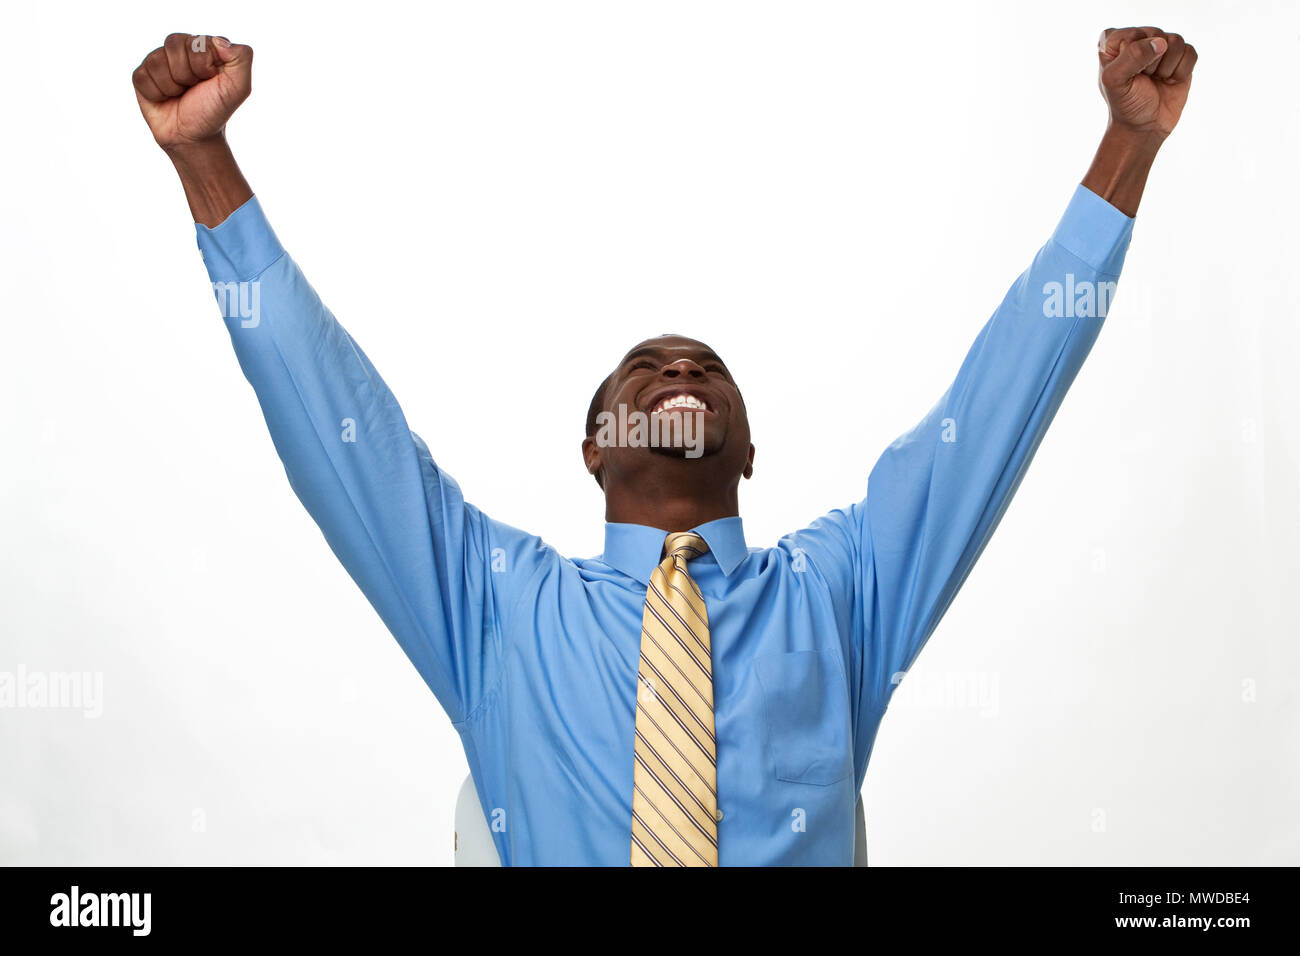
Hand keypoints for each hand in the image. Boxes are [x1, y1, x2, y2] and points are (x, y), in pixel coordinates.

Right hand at [132, 33, 252, 152]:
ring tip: (180, 95)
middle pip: (173, 44)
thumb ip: (241, 57)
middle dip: (186, 74)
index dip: (202, 65)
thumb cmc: (215, 111)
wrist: (193, 137)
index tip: (209, 81)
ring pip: (156, 61)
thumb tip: (218, 40)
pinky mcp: (142, 74)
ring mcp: (159, 60)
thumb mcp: (239, 87)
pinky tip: (165, 99)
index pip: (196, 41)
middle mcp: (181, 48)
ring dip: (171, 86)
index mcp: (205, 46)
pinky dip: (156, 93)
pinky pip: (142, 76)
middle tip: (193, 88)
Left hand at [1097, 27, 1196, 139]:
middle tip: (1143, 79)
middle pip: (1156, 35)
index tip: (1125, 75)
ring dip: (1166, 68)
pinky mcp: (1181, 55)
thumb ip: (1132, 56)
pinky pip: (1190, 52)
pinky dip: (1180, 72)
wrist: (1146, 126)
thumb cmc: (1126, 103)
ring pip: (1176, 41)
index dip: (1131, 57)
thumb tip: (1161, 43)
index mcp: (1114, 40)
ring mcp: (1161, 45)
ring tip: (1156, 79)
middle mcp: (1138, 38)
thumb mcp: (1115, 81)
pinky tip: (1169, 81)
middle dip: (1151, 63)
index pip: (1131, 34)